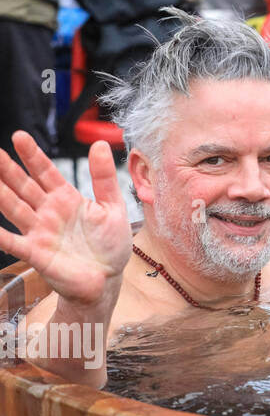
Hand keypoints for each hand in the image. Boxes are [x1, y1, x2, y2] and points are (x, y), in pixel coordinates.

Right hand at [0, 134, 129, 311]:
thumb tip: (101, 144)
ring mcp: (40, 231)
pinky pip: (12, 241)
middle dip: (8, 169)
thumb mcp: (113, 206)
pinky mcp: (36, 253)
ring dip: (0, 194)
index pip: (46, 172)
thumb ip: (104, 177)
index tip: (19, 136)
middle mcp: (48, 212)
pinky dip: (0, 235)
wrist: (108, 279)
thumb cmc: (110, 243)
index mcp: (66, 198)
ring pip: (14, 208)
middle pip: (24, 186)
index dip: (33, 155)